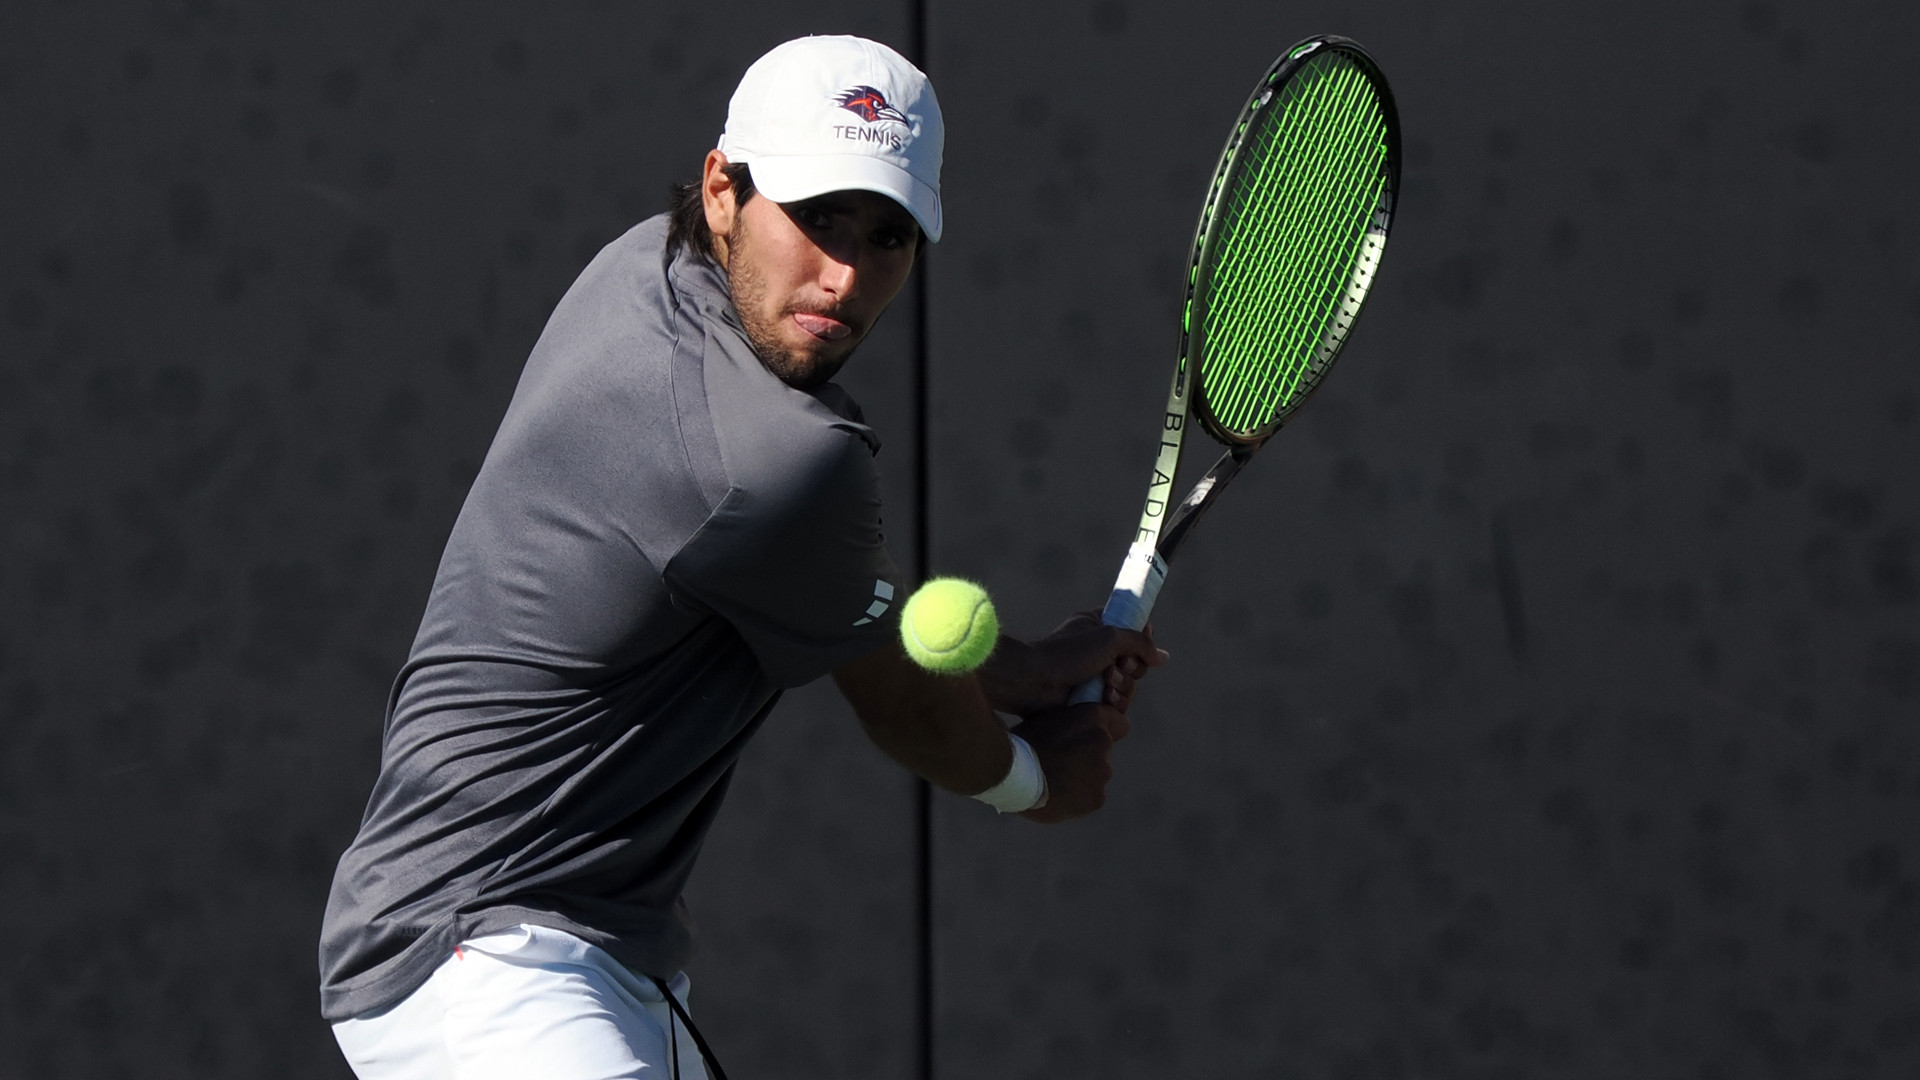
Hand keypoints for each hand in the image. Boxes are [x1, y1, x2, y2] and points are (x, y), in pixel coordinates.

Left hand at [977, 613, 1167, 714]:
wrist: (1035, 682)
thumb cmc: (1067, 654)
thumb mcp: (1109, 637)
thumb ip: (1139, 643)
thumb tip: (1162, 657)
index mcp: (1098, 627)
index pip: (1132, 630)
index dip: (1141, 639)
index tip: (1140, 642)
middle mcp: (1098, 651)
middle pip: (1136, 662)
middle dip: (1131, 667)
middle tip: (1116, 666)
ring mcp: (1095, 677)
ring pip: (1129, 685)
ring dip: (1123, 686)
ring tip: (1106, 684)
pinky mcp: (1091, 700)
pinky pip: (1118, 704)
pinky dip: (1115, 702)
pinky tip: (1104, 699)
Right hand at [1012, 701, 1130, 823]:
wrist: (1012, 774)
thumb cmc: (1023, 743)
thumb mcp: (1047, 718)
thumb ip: (1070, 722)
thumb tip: (1074, 728)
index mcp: (1093, 718)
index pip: (1119, 724)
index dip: (1106, 730)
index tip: (1091, 738)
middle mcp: (1104, 743)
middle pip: (1103, 753)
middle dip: (1086, 757)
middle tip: (1059, 763)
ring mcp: (1102, 773)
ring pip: (1096, 777)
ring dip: (1080, 779)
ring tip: (1053, 782)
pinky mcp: (1097, 799)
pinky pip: (1089, 798)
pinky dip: (1076, 799)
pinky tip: (1056, 796)